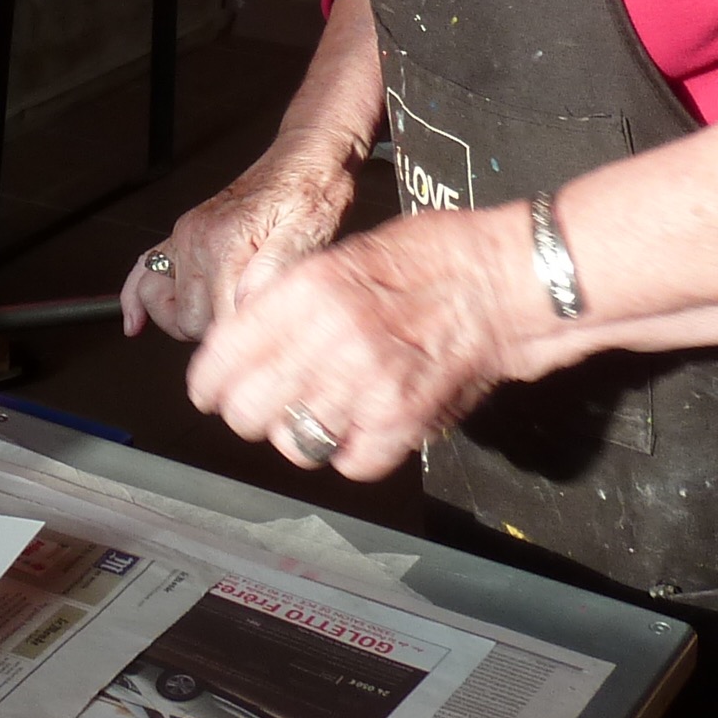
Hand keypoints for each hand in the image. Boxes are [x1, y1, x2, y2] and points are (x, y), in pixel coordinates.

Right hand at [123, 135, 359, 343]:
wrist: (306, 160)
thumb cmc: (312, 193)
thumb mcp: (308, 232)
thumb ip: (274, 269)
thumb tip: (248, 307)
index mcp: (225, 244)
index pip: (220, 322)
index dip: (248, 335)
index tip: (269, 330)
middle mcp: (195, 240)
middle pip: (190, 321)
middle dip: (221, 329)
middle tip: (254, 315)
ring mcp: (185, 237)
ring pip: (166, 307)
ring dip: (190, 320)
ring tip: (223, 315)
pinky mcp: (183, 236)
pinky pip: (144, 271)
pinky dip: (135, 300)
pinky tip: (135, 324)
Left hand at [182, 204, 537, 479]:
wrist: (506, 281)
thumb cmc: (438, 257)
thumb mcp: (348, 254)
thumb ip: (296, 298)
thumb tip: (255, 337)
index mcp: (308, 289)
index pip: (224, 354)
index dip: (210, 383)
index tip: (211, 393)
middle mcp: (328, 338)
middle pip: (248, 411)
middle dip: (252, 413)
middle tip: (267, 407)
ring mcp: (365, 384)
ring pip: (295, 442)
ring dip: (303, 434)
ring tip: (323, 413)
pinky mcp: (402, 420)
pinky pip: (350, 462)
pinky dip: (353, 452)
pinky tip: (362, 428)